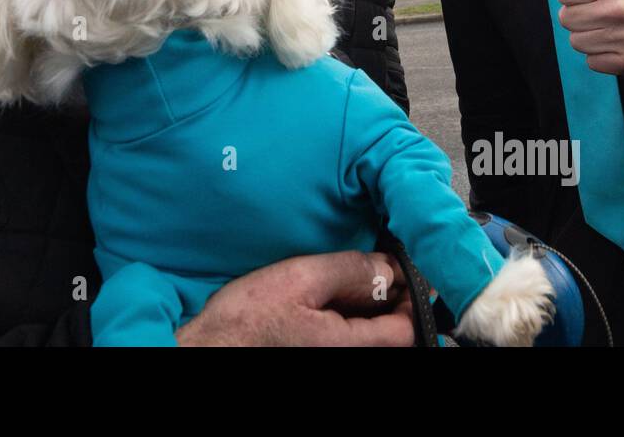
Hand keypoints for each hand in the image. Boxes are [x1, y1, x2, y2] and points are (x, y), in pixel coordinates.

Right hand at [174, 251, 414, 345]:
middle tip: (382, 272)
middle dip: (393, 302)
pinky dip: (354, 320)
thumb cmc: (247, 318)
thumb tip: (389, 267)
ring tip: (360, 282)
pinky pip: (350, 339)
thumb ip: (350, 271)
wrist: (211, 347)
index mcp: (348, 345)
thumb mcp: (300, 278)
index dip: (412, 296)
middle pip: (392, 336)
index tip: (405, 272)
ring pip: (371, 337)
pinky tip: (338, 301)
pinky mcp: (319, 353)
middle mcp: (345, 357)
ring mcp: (333, 356)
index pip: (406, 328)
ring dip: (374, 311)